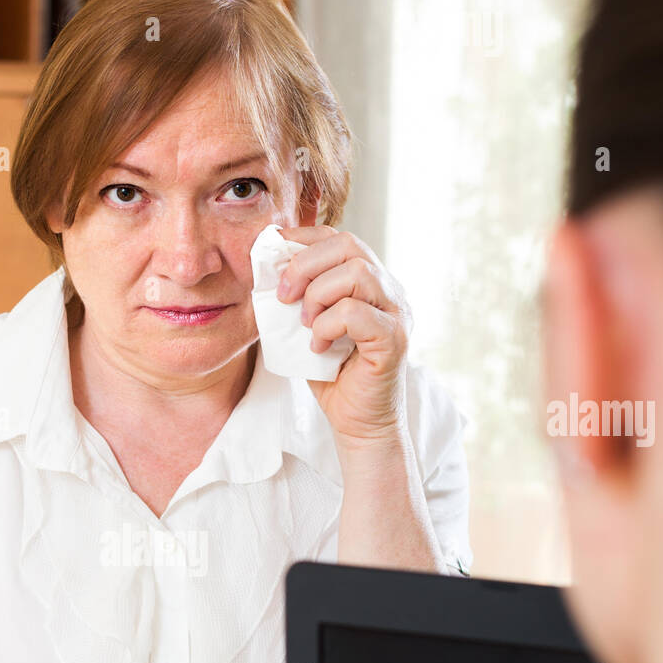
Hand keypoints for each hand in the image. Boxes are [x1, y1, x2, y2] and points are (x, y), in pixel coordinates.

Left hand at [274, 225, 413, 445]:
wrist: (358, 425)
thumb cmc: (334, 378)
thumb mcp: (307, 329)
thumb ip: (297, 299)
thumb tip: (266, 271)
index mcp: (371, 284)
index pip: (340, 238)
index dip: (304, 238)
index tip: (273, 252)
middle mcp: (390, 292)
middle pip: (350, 245)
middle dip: (305, 264)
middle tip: (284, 296)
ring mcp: (397, 314)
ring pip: (357, 272)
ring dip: (318, 296)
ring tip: (305, 325)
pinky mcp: (394, 340)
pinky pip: (355, 313)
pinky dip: (327, 326)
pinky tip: (317, 347)